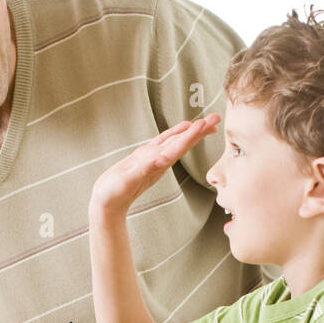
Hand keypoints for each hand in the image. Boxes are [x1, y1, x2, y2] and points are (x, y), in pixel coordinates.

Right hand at [90, 116, 220, 215]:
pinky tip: (182, 129)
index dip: (192, 135)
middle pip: (183, 143)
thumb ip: (143, 169)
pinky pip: (163, 143)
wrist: (107, 205)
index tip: (205, 124)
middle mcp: (158, 161)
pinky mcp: (145, 159)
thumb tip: (161, 158)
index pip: (178, 147)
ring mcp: (153, 160)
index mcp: (156, 165)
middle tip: (216, 118)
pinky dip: (174, 134)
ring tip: (206, 122)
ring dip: (192, 132)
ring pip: (176, 142)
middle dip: (200, 131)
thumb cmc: (114, 194)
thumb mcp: (128, 180)